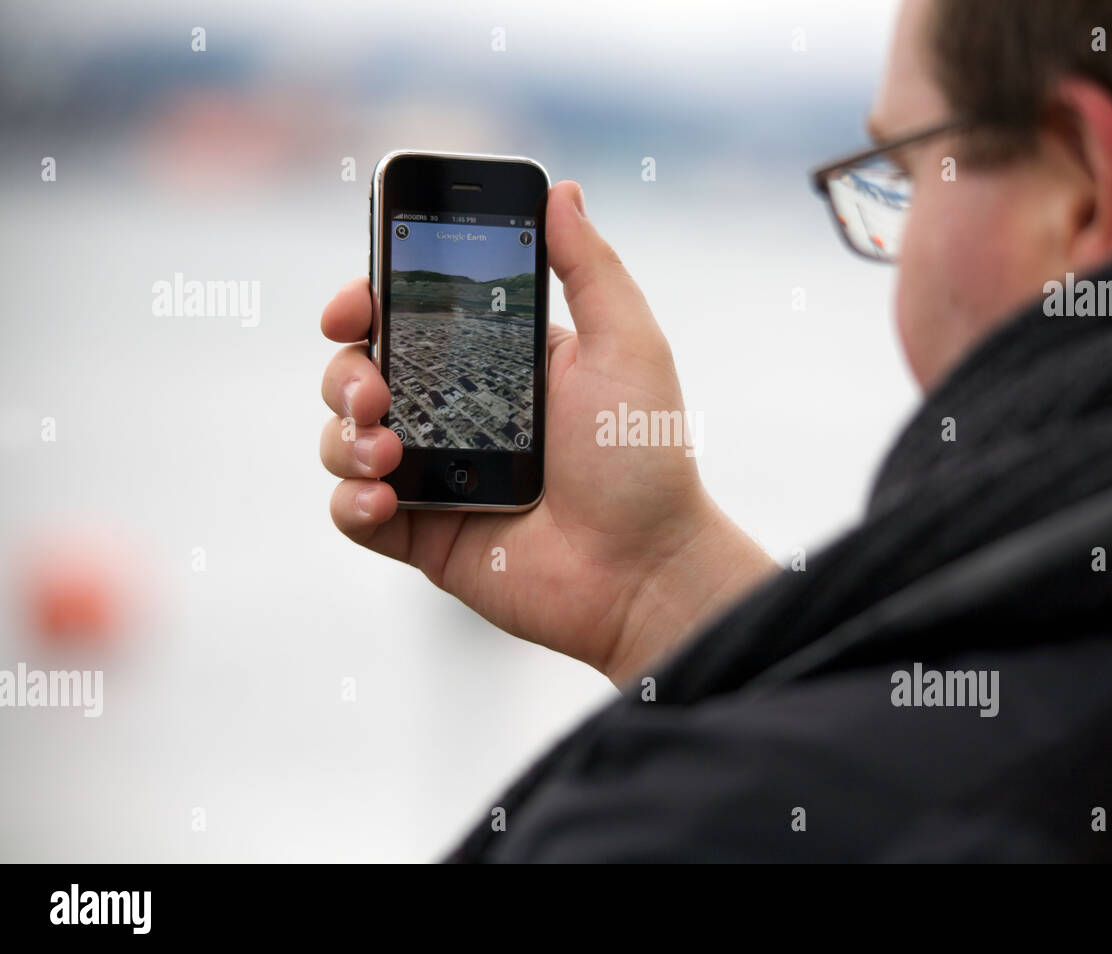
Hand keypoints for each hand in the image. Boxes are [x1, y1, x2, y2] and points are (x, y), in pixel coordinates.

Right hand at [319, 181, 776, 686]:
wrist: (644, 568)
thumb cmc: (643, 456)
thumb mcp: (626, 345)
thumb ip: (589, 268)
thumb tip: (561, 190)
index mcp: (497, 363)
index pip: (410, 316)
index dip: (369, 302)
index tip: (354, 304)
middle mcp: (458, 414)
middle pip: (361, 372)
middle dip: (346, 371)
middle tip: (373, 387)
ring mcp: (435, 476)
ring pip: (344, 437)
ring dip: (343, 434)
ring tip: (386, 449)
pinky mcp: (423, 536)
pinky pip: (353, 513)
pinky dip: (350, 501)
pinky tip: (382, 497)